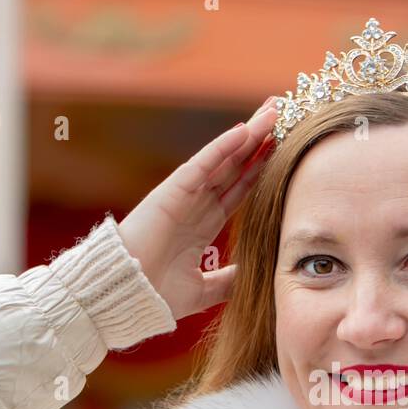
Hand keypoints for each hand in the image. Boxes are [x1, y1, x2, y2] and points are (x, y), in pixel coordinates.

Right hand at [116, 97, 279, 320]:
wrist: (124, 298)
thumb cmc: (154, 295)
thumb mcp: (204, 290)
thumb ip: (228, 281)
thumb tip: (253, 278)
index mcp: (202, 226)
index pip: (237, 190)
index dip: (259, 170)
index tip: (284, 151)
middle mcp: (195, 205)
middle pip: (234, 166)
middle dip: (258, 142)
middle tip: (283, 114)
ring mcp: (184, 196)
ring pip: (223, 159)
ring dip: (248, 135)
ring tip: (273, 110)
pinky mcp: (172, 192)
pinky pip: (202, 165)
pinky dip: (222, 147)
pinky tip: (244, 130)